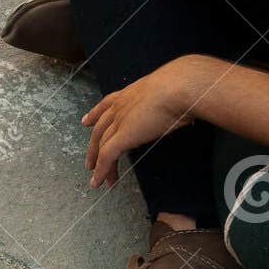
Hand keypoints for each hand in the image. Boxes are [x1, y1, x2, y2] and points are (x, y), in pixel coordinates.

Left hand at [82, 57, 217, 187]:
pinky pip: (107, 156)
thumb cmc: (182, 88)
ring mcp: (120, 121)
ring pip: (101, 145)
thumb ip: (164, 102)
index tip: (87, 122)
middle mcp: (120, 106)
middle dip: (93, 147)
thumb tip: (177, 110)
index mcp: (129, 94)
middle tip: (89, 161)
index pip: (106, 105)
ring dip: (98, 163)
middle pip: (99, 130)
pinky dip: (102, 170)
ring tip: (97, 178)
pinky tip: (100, 180)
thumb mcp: (168, 92)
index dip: (95, 115)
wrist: (179, 87)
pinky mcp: (123, 136)